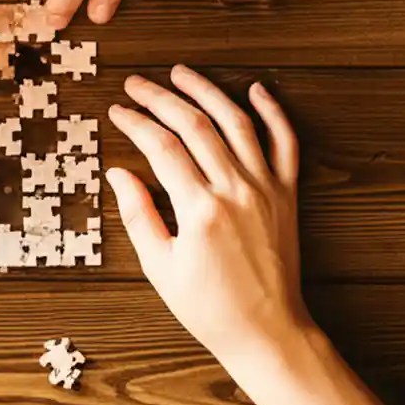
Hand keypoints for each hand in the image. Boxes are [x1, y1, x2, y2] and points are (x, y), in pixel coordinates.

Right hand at [106, 65, 310, 366]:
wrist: (266, 330)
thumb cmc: (209, 307)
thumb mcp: (160, 267)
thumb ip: (138, 214)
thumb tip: (118, 173)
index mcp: (199, 209)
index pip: (160, 147)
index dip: (135, 122)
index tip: (118, 110)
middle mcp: (234, 190)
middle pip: (194, 125)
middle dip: (160, 98)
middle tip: (137, 83)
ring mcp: (265, 189)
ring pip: (236, 122)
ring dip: (207, 92)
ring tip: (182, 73)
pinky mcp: (286, 195)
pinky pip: (285, 143)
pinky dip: (273, 113)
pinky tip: (257, 90)